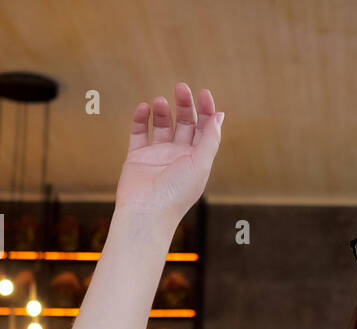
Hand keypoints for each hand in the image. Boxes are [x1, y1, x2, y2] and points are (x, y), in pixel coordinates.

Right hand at [116, 83, 222, 221]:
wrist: (147, 212)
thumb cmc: (177, 192)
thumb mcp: (201, 163)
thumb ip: (210, 139)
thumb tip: (219, 115)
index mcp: (197, 159)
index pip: (204, 129)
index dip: (206, 110)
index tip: (203, 93)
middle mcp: (179, 156)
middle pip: (184, 123)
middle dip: (184, 105)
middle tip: (181, 87)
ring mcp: (158, 156)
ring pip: (162, 126)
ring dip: (162, 111)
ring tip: (160, 101)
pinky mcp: (137, 157)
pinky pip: (139, 133)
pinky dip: (141, 119)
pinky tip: (144, 108)